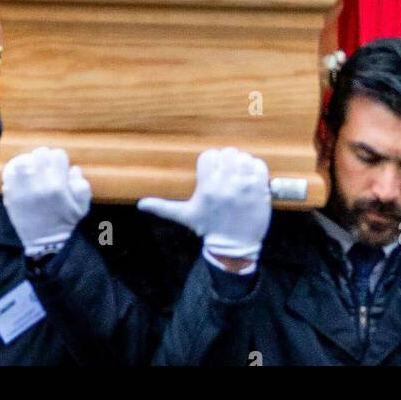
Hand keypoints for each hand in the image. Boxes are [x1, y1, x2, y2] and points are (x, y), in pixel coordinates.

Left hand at [1, 146, 92, 255]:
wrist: (44, 241)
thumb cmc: (65, 222)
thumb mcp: (82, 206)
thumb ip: (82, 185)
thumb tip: (73, 169)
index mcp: (57, 185)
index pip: (57, 155)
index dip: (59, 159)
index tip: (58, 166)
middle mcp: (39, 184)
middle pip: (39, 153)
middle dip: (43, 158)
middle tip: (44, 166)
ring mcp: (22, 189)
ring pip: (21, 161)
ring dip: (27, 162)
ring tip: (30, 169)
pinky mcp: (11, 195)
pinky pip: (8, 174)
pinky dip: (13, 171)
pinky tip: (19, 175)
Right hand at [138, 147, 270, 263]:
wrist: (234, 247)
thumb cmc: (209, 228)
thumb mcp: (185, 216)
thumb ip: (163, 207)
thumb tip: (140, 204)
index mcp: (207, 187)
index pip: (209, 155)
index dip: (210, 161)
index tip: (212, 171)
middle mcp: (226, 184)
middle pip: (227, 152)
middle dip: (226, 160)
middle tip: (227, 172)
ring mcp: (245, 186)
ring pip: (244, 157)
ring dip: (242, 163)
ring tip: (238, 175)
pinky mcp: (261, 190)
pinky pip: (260, 165)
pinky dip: (256, 168)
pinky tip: (250, 178)